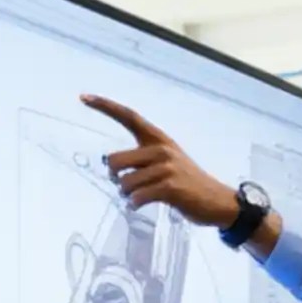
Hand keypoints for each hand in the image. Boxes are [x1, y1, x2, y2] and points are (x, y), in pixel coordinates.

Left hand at [80, 94, 239, 227]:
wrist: (218, 201)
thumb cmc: (189, 183)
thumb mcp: (169, 162)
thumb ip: (144, 159)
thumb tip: (113, 168)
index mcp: (160, 140)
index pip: (129, 117)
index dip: (106, 106)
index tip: (84, 97)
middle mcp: (162, 150)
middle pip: (115, 160)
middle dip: (115, 177)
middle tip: (126, 186)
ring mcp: (166, 168)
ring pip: (124, 182)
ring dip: (127, 194)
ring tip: (140, 198)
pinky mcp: (170, 187)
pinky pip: (137, 197)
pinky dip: (135, 204)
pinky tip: (141, 205)